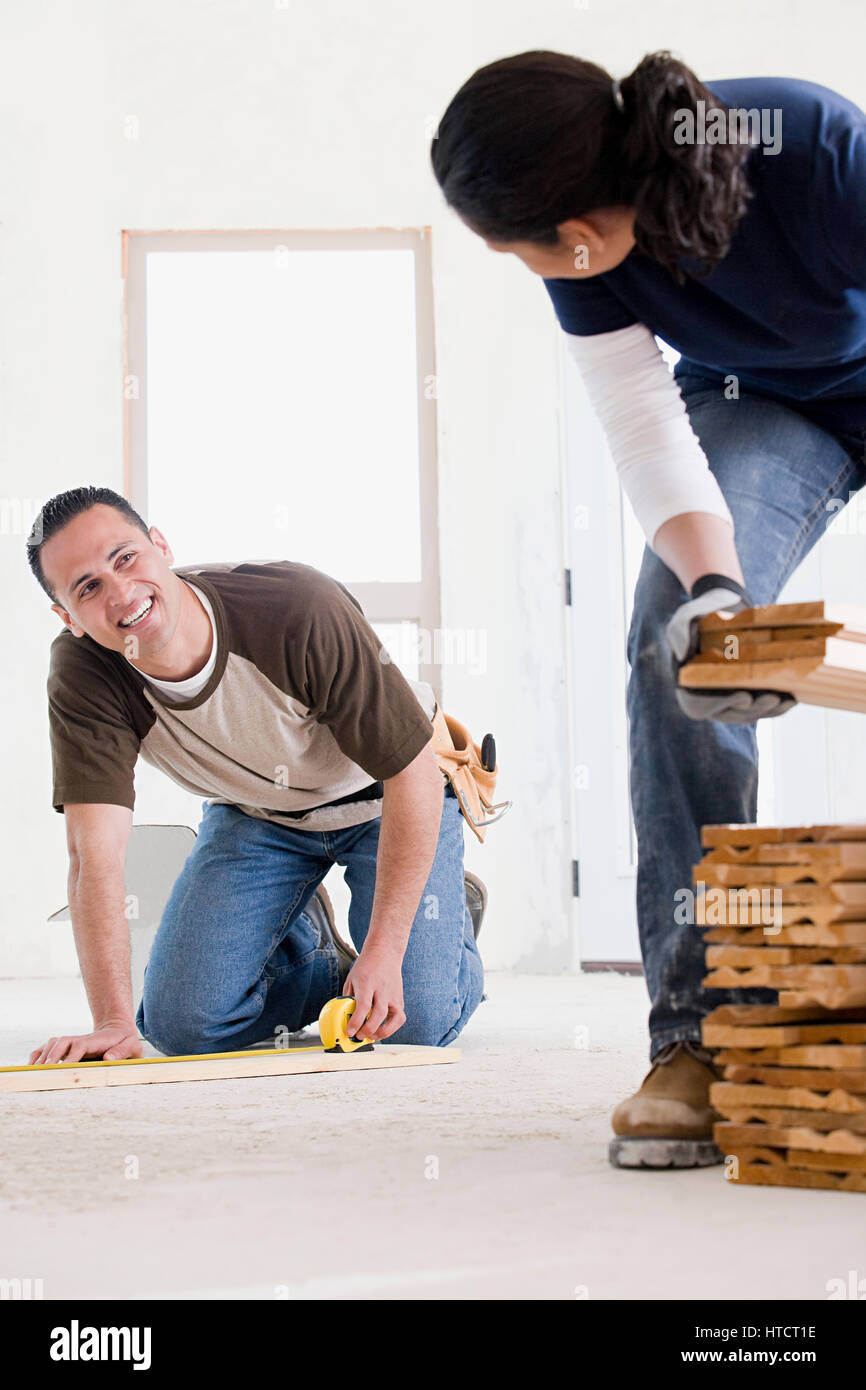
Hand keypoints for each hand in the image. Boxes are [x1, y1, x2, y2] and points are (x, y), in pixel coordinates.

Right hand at [29, 1021, 142, 1064]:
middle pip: (61, 1043)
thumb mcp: (133, 1045)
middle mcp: (80, 1039)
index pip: (79, 1046)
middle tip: (44, 1073)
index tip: (63, 1070)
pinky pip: (48, 1047)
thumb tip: (108, 1058)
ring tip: (34, 1072)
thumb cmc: (126, 1041)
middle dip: (52, 1057)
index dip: (70, 1057)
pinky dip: (38, 1054)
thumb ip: (123, 1051)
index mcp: (95, 1041)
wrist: (118, 1030)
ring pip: (52, 1044)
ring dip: (42, 1056)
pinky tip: (31, 1065)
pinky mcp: (67, 1046)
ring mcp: (72, 1041)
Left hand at [342, 944, 405, 1041]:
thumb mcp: (351, 979)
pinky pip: (399, 1018)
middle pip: (378, 1014)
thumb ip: (348, 998)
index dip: (356, 1022)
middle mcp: (382, 989)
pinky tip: (382, 1029)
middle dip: (368, 1029)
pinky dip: (392, 1027)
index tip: (350, 1031)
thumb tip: (345, 1017)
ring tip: (372, 1036)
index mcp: (367, 982)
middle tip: (358, 1036)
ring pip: (394, 1018)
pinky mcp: (400, 999)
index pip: (363, 1005)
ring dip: (383, 1032)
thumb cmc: (366, 966)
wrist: (385, 953)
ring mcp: (393, 994)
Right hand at [666, 573, 796, 724]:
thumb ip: (679, 632)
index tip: (743, 697)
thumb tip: (683, 654)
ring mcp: (728, 701)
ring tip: (786, 701)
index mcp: (688, 685)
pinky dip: (776, 706)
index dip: (724, 704)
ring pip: (749, 713)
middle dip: (753, 709)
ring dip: (768, 710)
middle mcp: (707, 699)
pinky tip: (791, 698)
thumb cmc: (703, 612)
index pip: (702, 704)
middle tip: (772, 699)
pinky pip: (760, 707)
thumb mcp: (686, 616)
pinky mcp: (746, 695)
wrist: (726, 607)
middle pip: (730, 713)